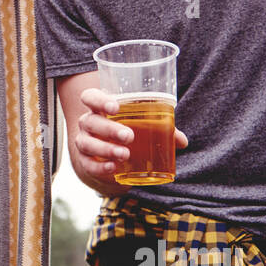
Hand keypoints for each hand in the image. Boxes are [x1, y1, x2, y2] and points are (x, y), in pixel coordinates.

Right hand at [73, 88, 188, 193]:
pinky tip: (113, 167)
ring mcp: (84, 141)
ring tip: (125, 154)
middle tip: (129, 136)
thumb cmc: (127, 130)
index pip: (90, 97)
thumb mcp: (142, 126)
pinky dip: (99, 166)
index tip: (115, 108)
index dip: (99, 100)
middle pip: (90, 121)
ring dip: (105, 148)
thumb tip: (182, 141)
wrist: (109, 154)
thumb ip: (161, 128)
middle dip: (109, 128)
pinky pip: (87, 163)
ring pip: (86, 143)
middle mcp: (88, 122)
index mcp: (100, 107)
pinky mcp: (85, 160)